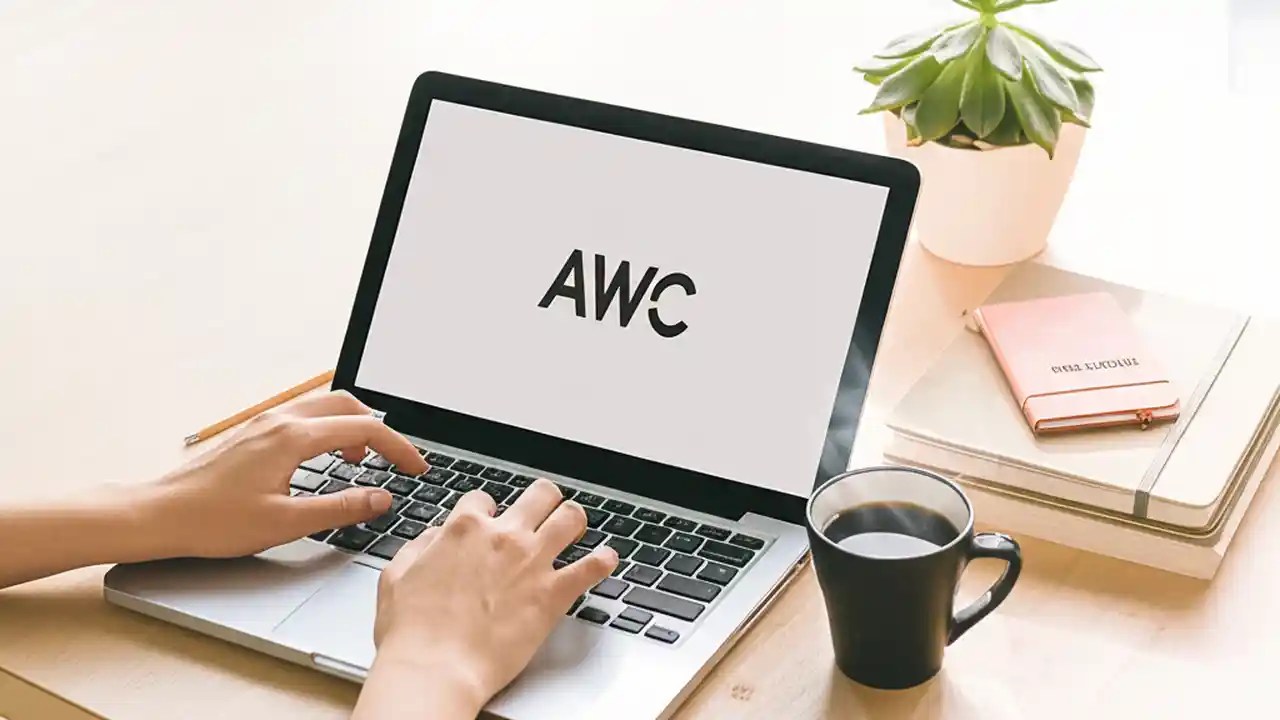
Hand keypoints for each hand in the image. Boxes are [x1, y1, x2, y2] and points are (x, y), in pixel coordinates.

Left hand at [142, 390, 425, 558]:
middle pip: (348, 405)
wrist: (157, 514)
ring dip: (352, 427)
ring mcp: (263, 422)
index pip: (366, 429)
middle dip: (380, 429)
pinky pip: (302, 416)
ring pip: (324, 406)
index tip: (416, 469)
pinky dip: (327, 430)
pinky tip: (322, 460)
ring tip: (360, 461)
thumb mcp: (286, 523)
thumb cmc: (212, 521)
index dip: (400, 449)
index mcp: (292, 438)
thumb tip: (380, 499)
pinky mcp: (251, 431)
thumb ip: (340, 508)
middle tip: (395, 460)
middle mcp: (279, 420)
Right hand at [360, 480, 617, 715]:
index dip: (487, 510)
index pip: (484, 499)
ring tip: (576, 529)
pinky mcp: (553, 593)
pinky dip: (603, 561)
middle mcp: (503, 537)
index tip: (490, 522)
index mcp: (464, 529)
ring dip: (574, 520)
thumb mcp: (397, 576)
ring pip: (571, 517)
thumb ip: (420, 547)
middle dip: (543, 500)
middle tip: (544, 512)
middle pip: (540, 495)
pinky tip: (607, 559)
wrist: (436, 669)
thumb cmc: (412, 632)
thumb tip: (436, 537)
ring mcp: (532, 562)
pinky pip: (592, 567)